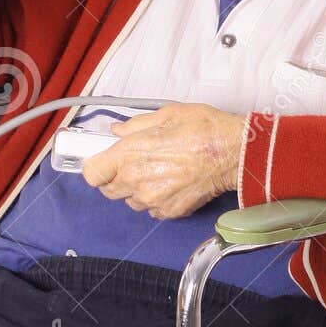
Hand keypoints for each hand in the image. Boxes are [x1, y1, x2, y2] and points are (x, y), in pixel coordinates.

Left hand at [82, 103, 247, 219]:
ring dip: (137, 190)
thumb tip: (118, 130)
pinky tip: (171, 184)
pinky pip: (152, 209)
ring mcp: (153, 200)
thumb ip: (136, 125)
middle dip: (116, 178)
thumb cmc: (202, 128)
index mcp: (128, 155)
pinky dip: (157, 199)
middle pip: (108, 190)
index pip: (91, 173)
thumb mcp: (165, 114)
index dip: (96, 166)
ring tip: (158, 172)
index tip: (104, 160)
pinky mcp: (170, 212)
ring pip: (131, 201)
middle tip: (134, 163)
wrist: (233, 153)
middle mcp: (135, 181)